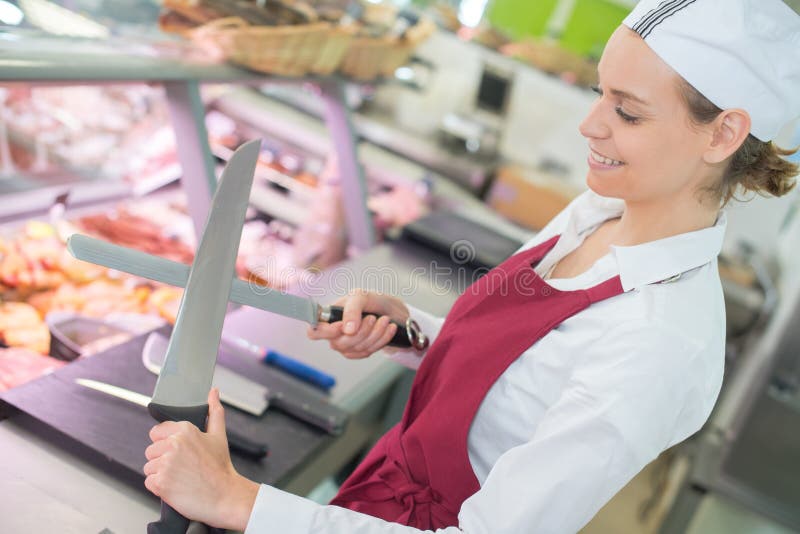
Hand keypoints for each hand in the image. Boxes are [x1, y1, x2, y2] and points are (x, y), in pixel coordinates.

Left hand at [144, 388, 258, 530]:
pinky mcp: (160, 483)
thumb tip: (213, 392)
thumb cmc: (221, 468)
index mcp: (184, 430)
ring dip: (160, 474)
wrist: (225, 496)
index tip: (179, 452)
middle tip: (183, 467)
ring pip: (149, 467)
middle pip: (151, 450)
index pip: (157, 432)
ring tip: (180, 477)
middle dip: (163, 459)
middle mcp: (173, 445)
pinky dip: (159, 487)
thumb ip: (214, 411)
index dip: (166, 443)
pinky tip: (175, 486)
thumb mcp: (219, 435)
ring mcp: (165, 464)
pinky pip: (148, 482)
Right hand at [307, 289, 409, 358]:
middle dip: (361, 331)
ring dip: (375, 333)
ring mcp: (346, 345)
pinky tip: (389, 328)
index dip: (325, 332)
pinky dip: (381, 339)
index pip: (314, 331)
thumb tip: (347, 330)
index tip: (342, 326)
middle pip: (339, 343)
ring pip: (356, 348)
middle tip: (372, 318)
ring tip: (385, 320)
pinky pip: (368, 352)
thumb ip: (352, 309)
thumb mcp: (361, 296)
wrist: (391, 310)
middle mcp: (334, 334)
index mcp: (329, 318)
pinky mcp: (359, 352)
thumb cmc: (371, 300)